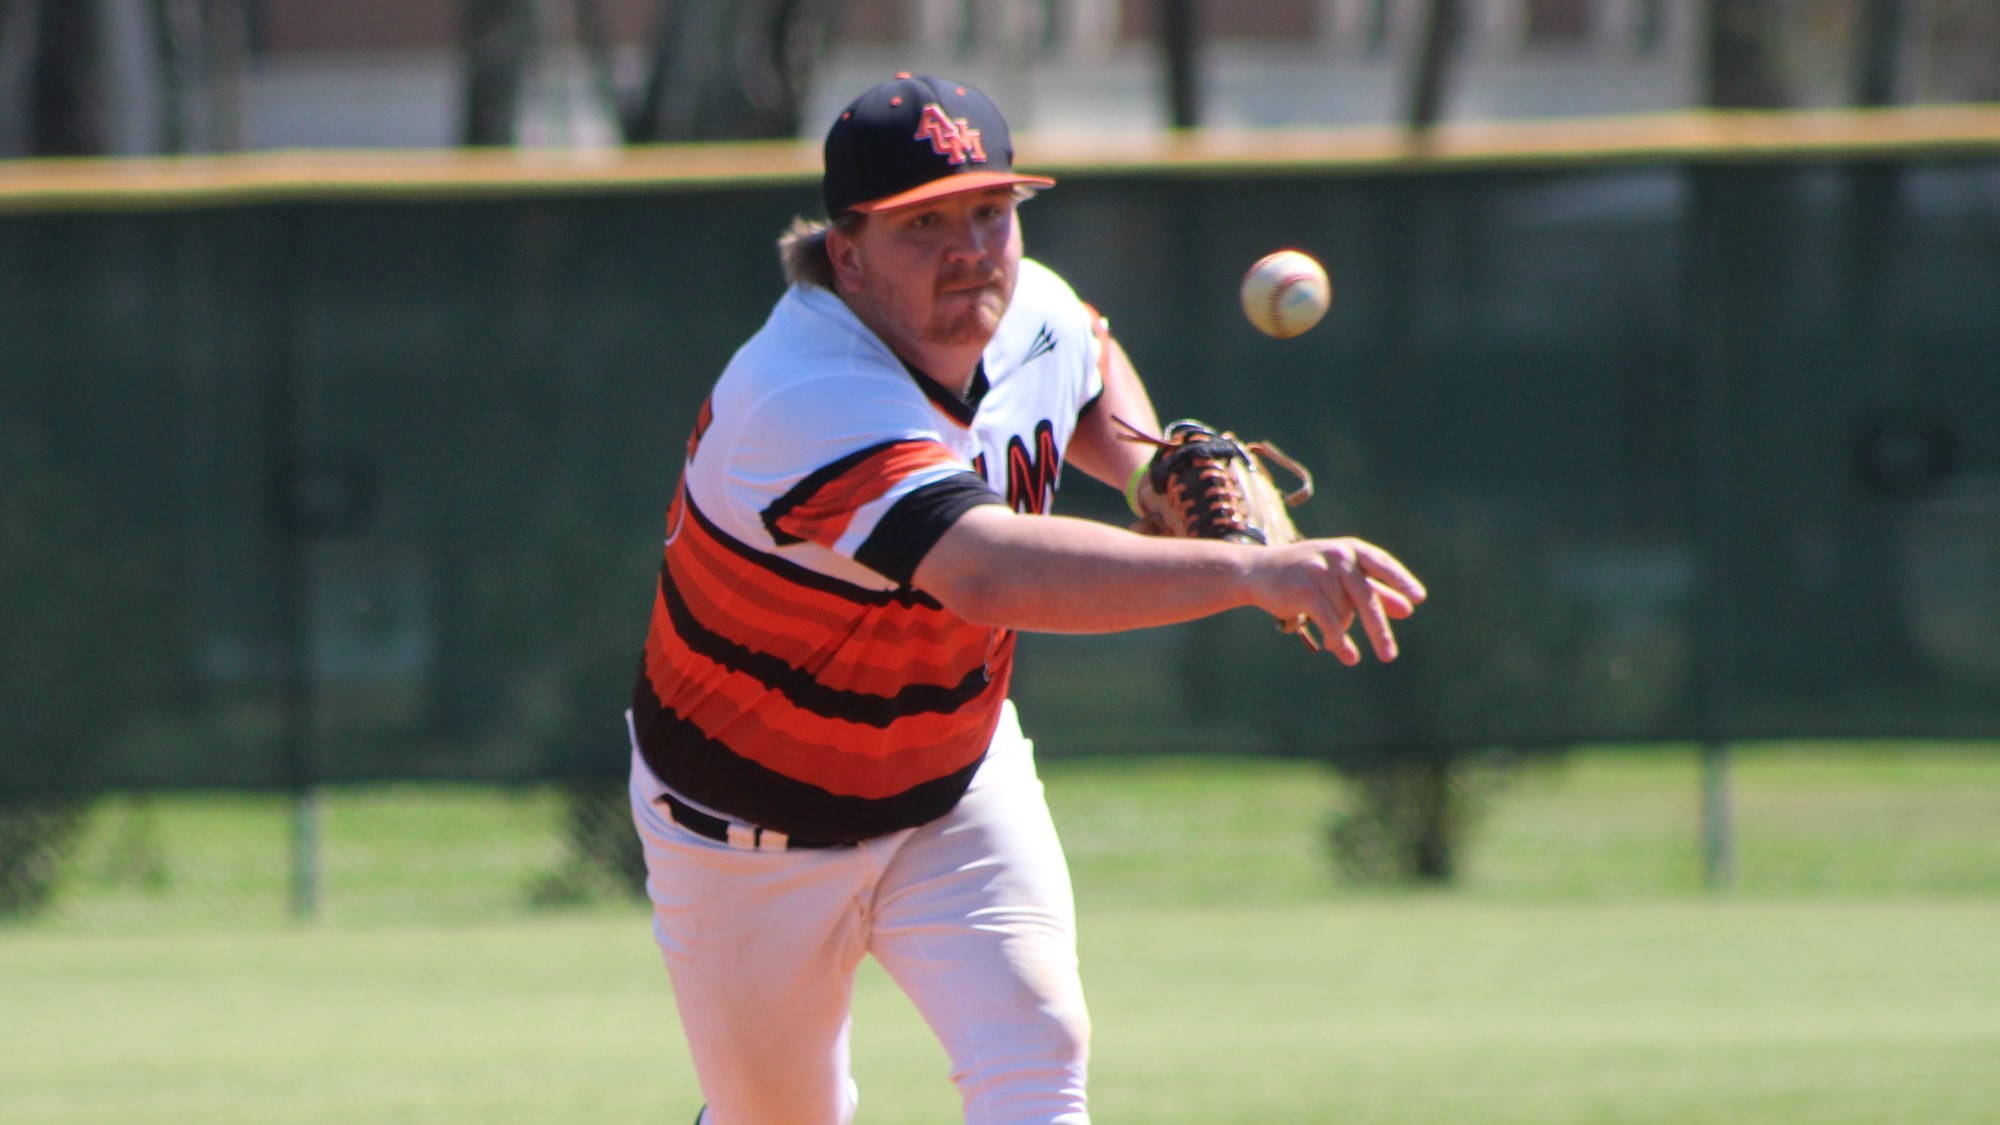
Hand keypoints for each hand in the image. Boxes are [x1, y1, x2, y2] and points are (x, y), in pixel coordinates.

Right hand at [1246, 538, 1426, 665]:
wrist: (1256, 571)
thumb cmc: (1304, 574)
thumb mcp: (1339, 578)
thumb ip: (1373, 590)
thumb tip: (1408, 609)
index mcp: (1349, 549)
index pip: (1381, 564)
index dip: (1400, 581)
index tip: (1418, 599)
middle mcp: (1337, 556)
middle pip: (1367, 597)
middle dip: (1379, 630)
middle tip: (1389, 656)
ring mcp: (1320, 571)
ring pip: (1344, 614)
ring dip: (1341, 633)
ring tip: (1336, 641)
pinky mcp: (1305, 589)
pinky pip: (1330, 622)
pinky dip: (1337, 640)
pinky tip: (1343, 653)